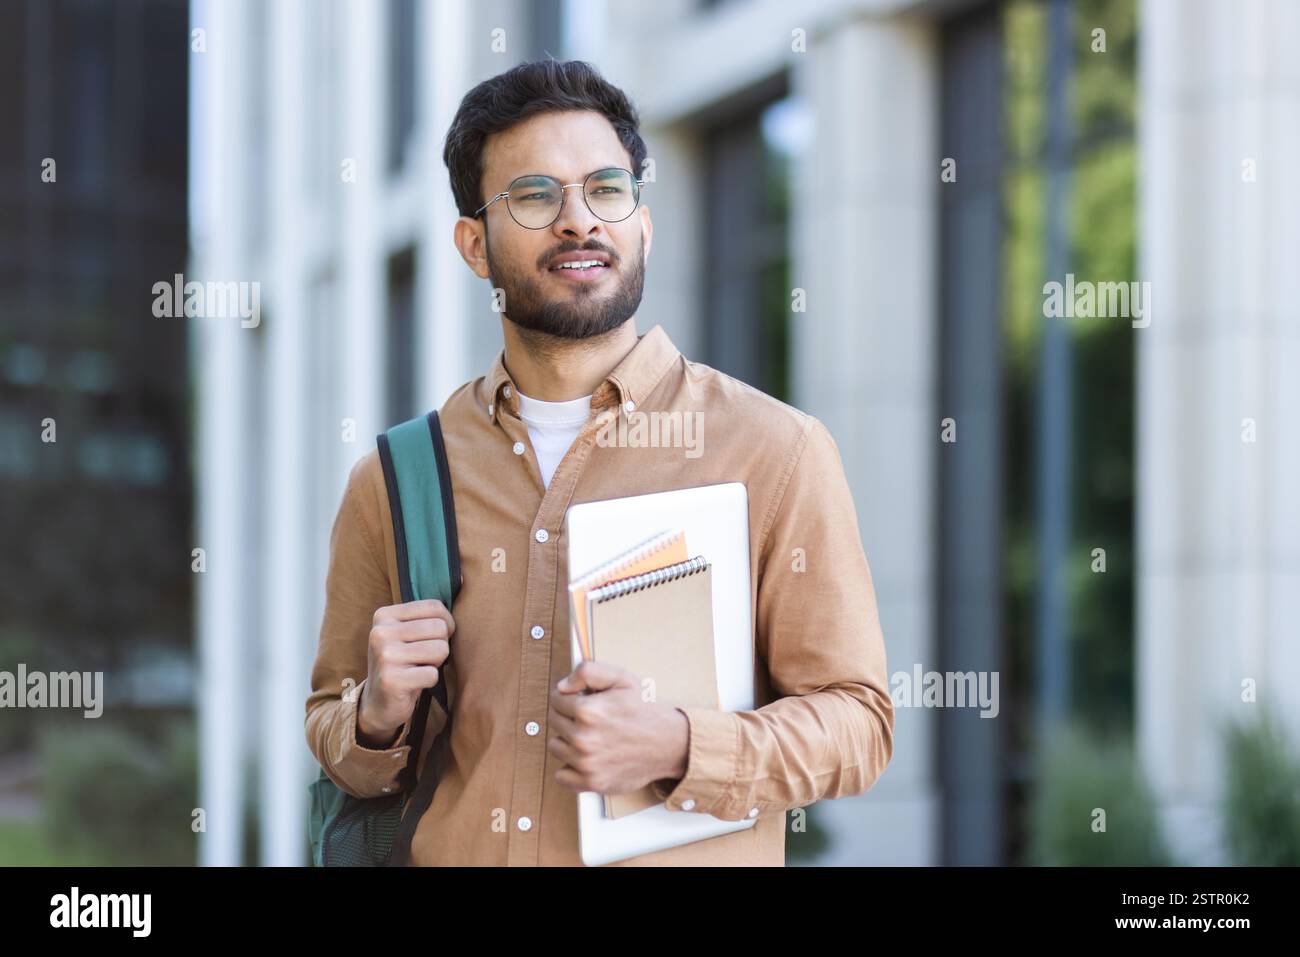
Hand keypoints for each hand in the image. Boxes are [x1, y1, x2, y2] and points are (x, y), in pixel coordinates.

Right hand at [357, 598, 454, 747]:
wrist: (378, 703)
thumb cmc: (402, 662)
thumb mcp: (407, 632)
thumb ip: (429, 613)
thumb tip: (464, 577)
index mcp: (385, 615)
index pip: (435, 606)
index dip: (445, 624)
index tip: (433, 638)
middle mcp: (381, 632)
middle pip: (440, 628)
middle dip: (440, 646)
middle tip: (422, 659)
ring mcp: (384, 656)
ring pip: (440, 650)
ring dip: (435, 664)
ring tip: (417, 669)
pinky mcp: (391, 680)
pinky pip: (432, 674)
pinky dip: (429, 681)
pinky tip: (412, 684)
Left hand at [547, 660, 688, 794]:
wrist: (668, 743)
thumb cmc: (644, 711)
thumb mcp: (621, 679)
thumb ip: (588, 672)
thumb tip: (562, 686)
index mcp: (588, 712)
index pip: (556, 699)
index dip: (567, 696)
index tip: (578, 700)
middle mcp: (584, 739)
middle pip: (554, 722)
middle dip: (567, 716)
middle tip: (588, 718)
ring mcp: (587, 763)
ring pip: (555, 747)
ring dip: (567, 740)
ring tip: (590, 736)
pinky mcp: (592, 782)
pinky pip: (561, 776)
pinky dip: (570, 768)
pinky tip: (586, 757)